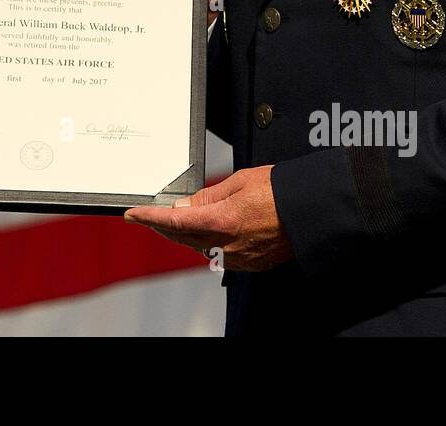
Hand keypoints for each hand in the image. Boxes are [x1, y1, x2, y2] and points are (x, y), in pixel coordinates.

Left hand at [123, 165, 293, 271]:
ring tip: (174, 220)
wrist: (312, 213)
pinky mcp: (250, 263)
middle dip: (162, 226)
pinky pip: (218, 254)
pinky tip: (205, 231)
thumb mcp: (239, 182)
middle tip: (147, 216)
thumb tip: (185, 204)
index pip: (173, 220)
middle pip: (182, 237)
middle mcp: (227, 245)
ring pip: (198, 247)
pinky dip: (205, 242)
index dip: (149, 217)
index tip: (133, 214)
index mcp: (221, 221)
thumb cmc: (281, 192)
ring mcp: (238, 257)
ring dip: (183, 235)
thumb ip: (208, 196)